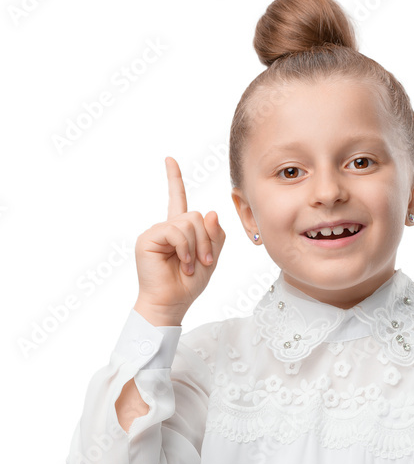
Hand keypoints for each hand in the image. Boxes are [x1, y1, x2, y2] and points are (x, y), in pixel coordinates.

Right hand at [133, 156, 225, 324]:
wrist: (171, 303)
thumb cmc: (188, 285)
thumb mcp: (210, 259)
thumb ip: (215, 236)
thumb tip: (212, 212)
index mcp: (179, 230)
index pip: (178, 199)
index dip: (174, 179)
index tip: (169, 159)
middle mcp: (166, 227)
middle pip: (196, 215)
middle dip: (206, 239)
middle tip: (204, 261)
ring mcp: (156, 232)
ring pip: (188, 222)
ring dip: (196, 246)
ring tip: (191, 265)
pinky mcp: (148, 238)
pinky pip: (176, 231)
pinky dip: (185, 248)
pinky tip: (183, 262)